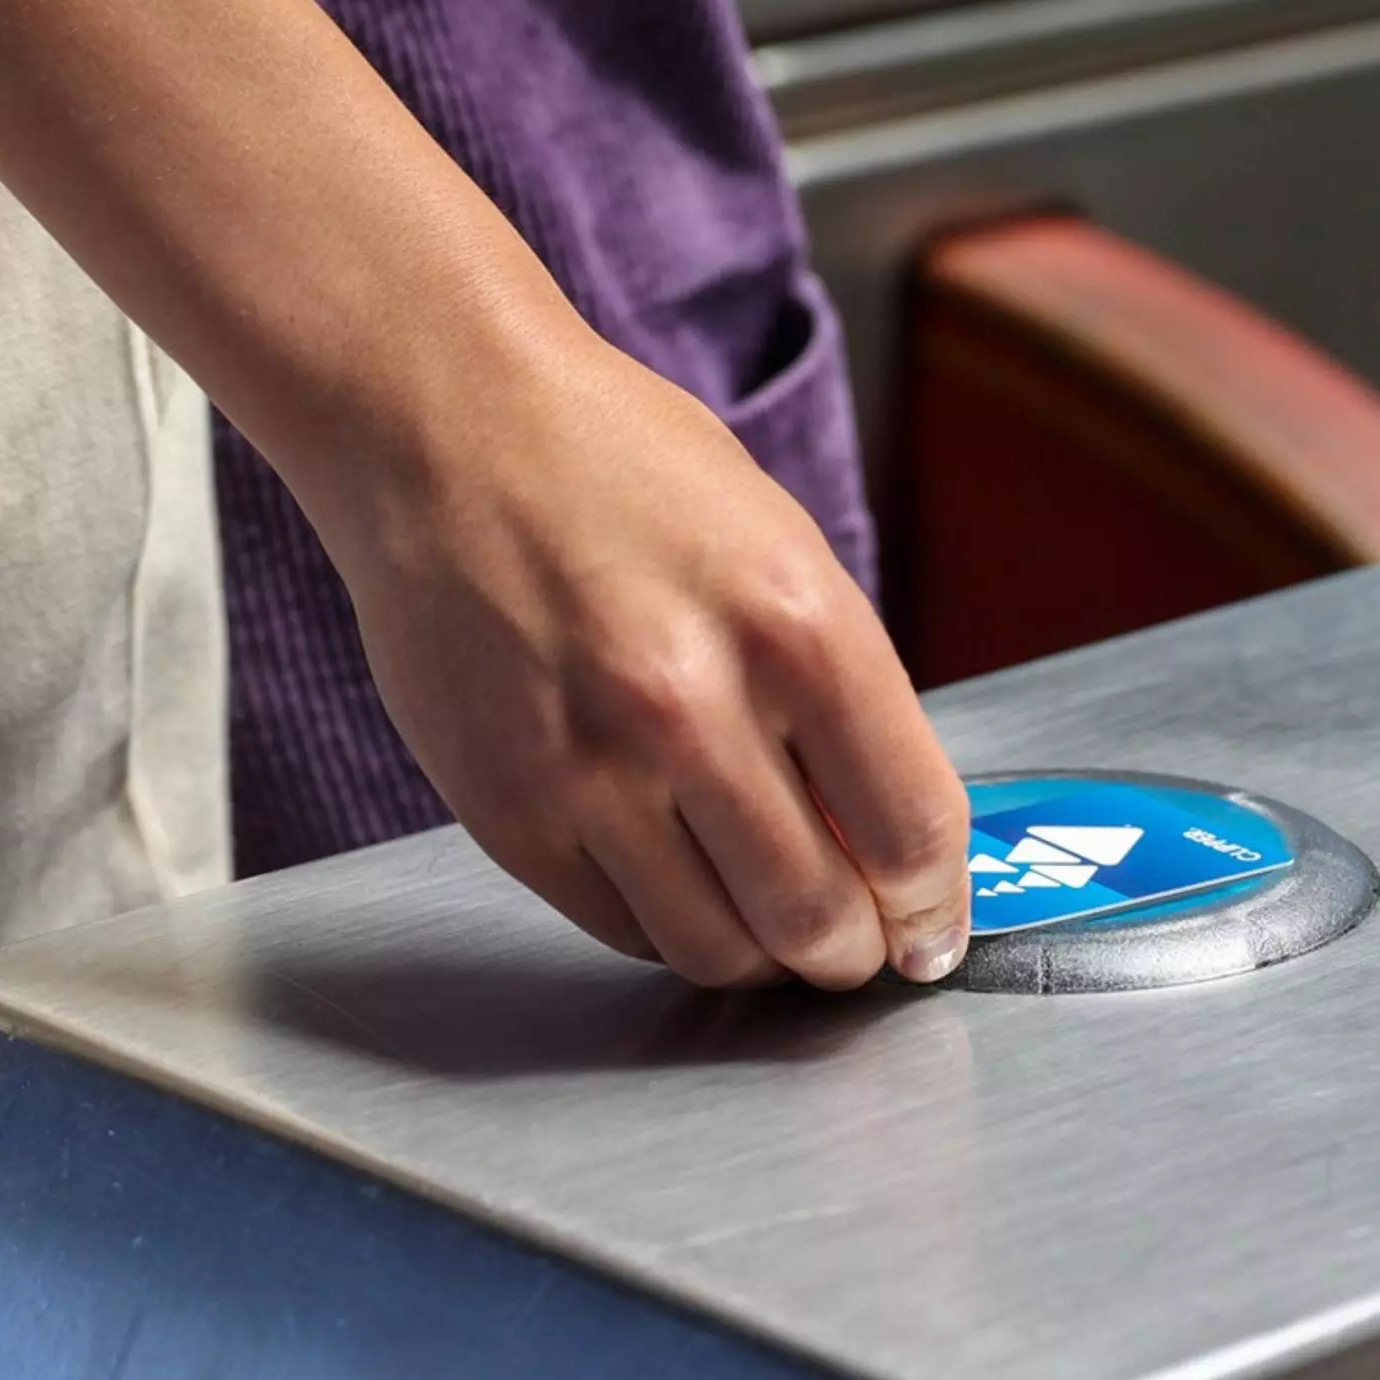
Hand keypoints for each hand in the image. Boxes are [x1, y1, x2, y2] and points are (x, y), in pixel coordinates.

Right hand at [299, 304, 973, 990]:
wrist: (443, 423)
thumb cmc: (619, 465)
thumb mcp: (780, 549)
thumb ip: (839, 691)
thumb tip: (889, 834)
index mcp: (797, 624)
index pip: (911, 829)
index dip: (937, 906)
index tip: (933, 927)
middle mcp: (695, 706)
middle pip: (819, 917)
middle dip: (856, 950)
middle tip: (858, 943)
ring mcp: (590, 768)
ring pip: (716, 949)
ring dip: (762, 956)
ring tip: (769, 917)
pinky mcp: (506, 810)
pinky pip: (618, 927)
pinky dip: (665, 923)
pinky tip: (677, 876)